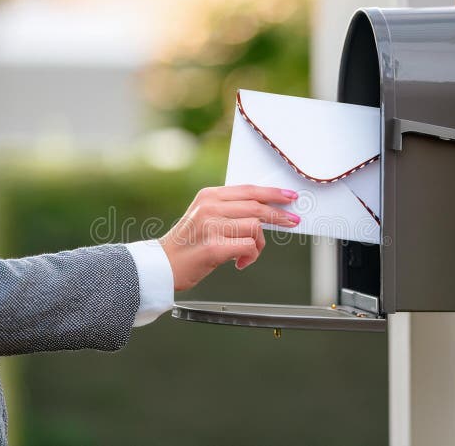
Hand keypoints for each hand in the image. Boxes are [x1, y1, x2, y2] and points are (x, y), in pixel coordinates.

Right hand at [160, 185, 299, 291]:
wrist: (162, 266)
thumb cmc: (187, 245)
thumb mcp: (203, 216)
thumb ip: (228, 209)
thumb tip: (263, 212)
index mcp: (208, 196)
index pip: (248, 190)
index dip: (273, 193)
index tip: (289, 197)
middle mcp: (210, 207)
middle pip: (256, 206)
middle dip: (279, 216)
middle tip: (292, 222)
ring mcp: (211, 226)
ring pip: (255, 228)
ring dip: (258, 245)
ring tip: (246, 255)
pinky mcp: (214, 247)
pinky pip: (249, 247)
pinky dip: (250, 257)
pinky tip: (239, 263)